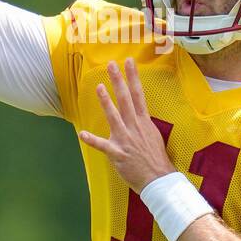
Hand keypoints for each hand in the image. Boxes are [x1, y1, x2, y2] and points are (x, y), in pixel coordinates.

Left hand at [79, 59, 177, 192]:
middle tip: (111, 65)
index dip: (133, 77)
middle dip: (118, 81)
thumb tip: (136, 116)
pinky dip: (92, 140)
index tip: (129, 62)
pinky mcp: (117, 153)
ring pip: (114, 116)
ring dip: (106, 102)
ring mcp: (125, 139)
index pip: (138, 94)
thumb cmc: (156, 159)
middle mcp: (134, 127)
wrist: (158, 179)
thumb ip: (142, 124)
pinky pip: (102, 145)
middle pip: (126, 99)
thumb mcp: (153, 136)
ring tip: (99, 87)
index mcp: (143, 122)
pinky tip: (82, 134)